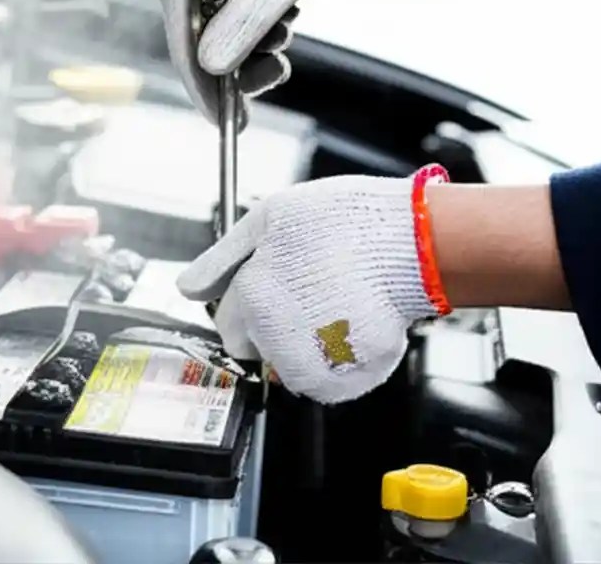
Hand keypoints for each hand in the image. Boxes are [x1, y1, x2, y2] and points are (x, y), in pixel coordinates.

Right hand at [155, 0, 370, 122]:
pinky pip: (232, 27)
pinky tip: (285, 13)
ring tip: (288, 29)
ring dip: (256, 49)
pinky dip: (261, 33)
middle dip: (239, 68)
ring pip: (219, 42)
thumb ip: (244, 23)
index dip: (204, 91)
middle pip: (198, 50)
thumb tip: (209, 68)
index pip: (182, 48)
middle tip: (278, 72)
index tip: (226, 126)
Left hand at [176, 172, 442, 403]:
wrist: (413, 245)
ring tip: (334, 305)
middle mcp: (274, 335)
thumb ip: (222, 257)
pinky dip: (332, 363)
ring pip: (284, 365)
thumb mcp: (270, 218)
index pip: (225, 320)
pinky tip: (349, 326)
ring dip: (300, 344)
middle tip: (303, 296)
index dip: (246, 302)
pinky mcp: (342, 379)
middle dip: (265, 328)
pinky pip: (321, 382)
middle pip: (249, 347)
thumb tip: (187, 287)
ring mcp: (309, 361)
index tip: (271, 288)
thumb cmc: (346, 223)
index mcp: (252, 296)